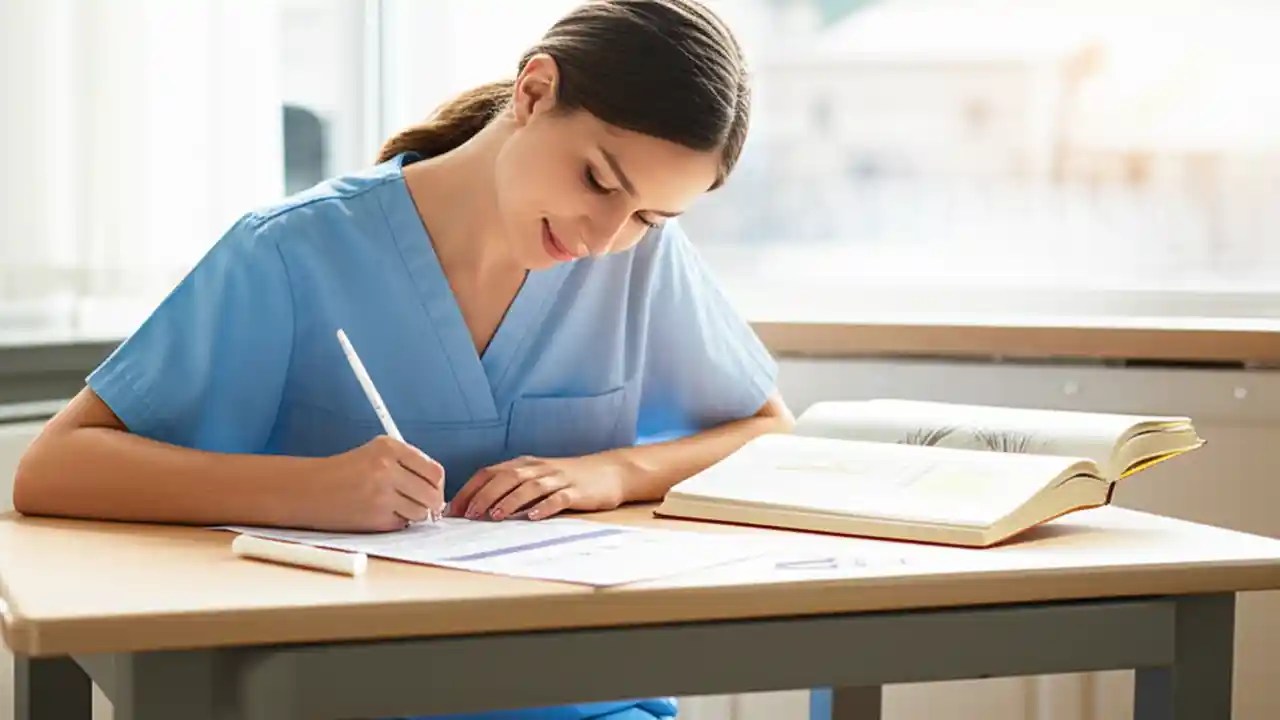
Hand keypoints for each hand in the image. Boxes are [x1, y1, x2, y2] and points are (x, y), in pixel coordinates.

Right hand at [301, 435, 444, 531]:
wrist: (308, 489)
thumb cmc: (344, 472)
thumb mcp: (376, 452)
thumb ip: (408, 463)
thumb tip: (439, 487)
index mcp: (389, 447)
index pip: (435, 471)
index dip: (437, 485)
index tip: (433, 490)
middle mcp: (386, 469)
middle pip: (433, 494)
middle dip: (431, 503)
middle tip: (421, 504)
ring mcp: (381, 495)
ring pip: (421, 512)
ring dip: (414, 513)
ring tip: (396, 506)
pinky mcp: (374, 518)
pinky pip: (403, 524)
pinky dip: (398, 522)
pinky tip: (381, 513)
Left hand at [448, 454, 626, 521]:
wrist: (610, 471)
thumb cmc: (568, 480)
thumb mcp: (537, 478)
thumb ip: (512, 489)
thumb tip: (477, 509)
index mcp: (525, 465)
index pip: (490, 472)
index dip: (470, 489)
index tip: (453, 509)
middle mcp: (538, 468)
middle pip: (507, 477)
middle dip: (485, 496)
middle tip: (469, 515)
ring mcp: (558, 479)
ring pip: (529, 487)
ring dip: (510, 501)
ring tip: (494, 516)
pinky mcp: (577, 491)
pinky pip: (559, 498)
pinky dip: (545, 507)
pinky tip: (533, 517)